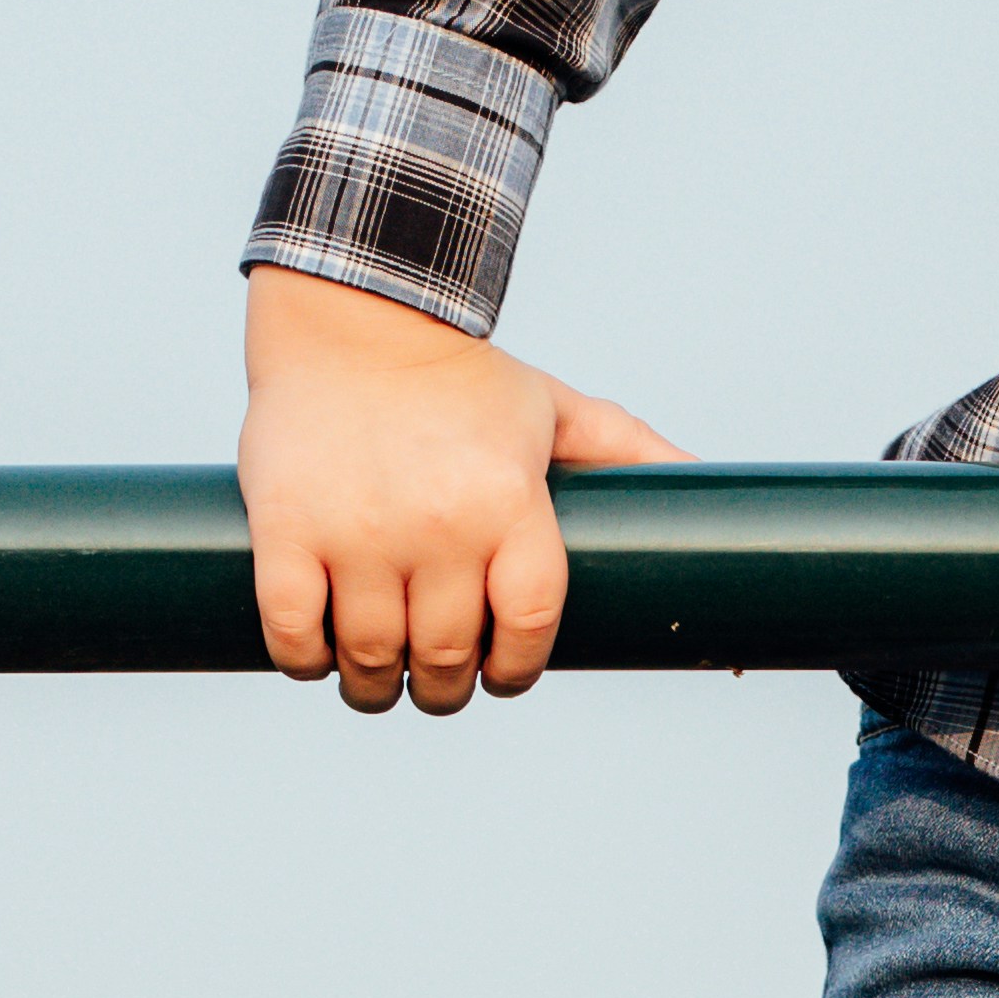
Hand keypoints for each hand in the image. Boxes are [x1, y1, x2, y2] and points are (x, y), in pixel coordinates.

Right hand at [238, 268, 688, 713]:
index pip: (526, 627)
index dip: (515, 670)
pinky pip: (293, 629)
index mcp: (511, 502)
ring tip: (377, 677)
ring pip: (371, 656)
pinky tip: (318, 656)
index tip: (501, 673)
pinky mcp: (286, 525)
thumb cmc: (463, 374)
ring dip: (376, 687)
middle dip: (444, 688)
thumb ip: (627, 450)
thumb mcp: (554, 407)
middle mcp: (439, 524)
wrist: (351, 310)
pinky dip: (304, 660)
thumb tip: (712, 482)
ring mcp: (358, 529)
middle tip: (436, 681)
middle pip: (446, 657)